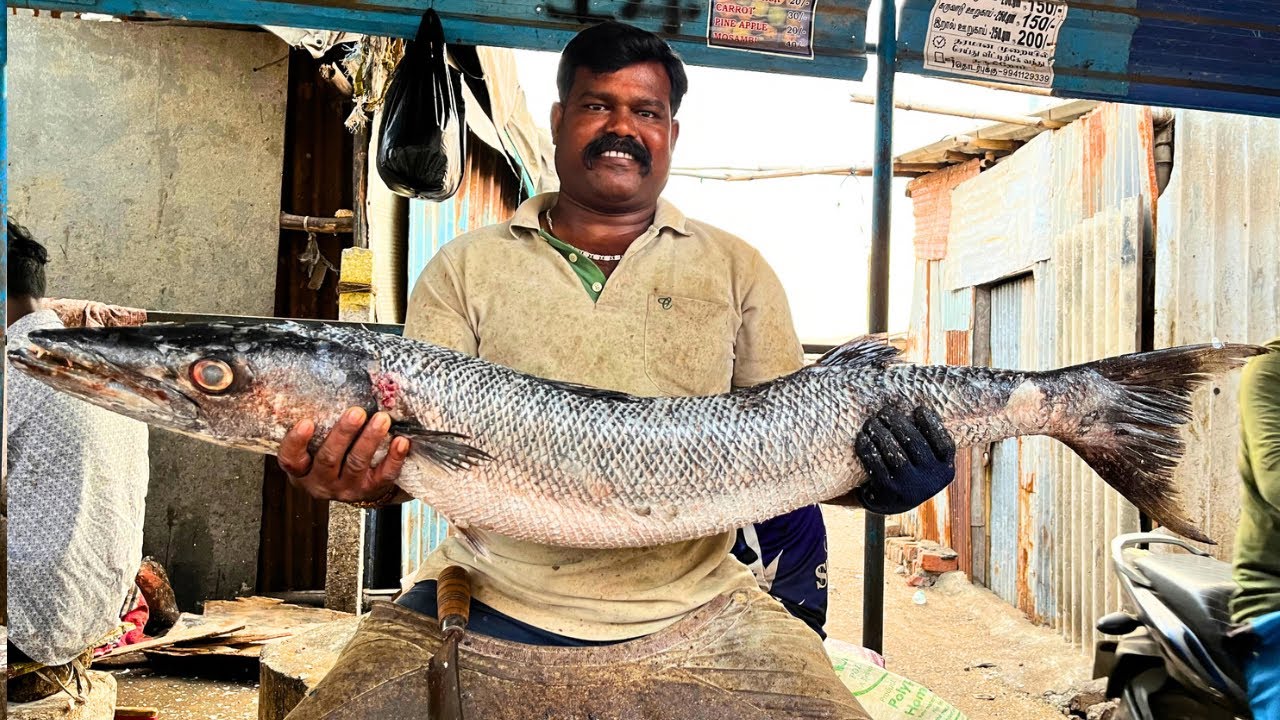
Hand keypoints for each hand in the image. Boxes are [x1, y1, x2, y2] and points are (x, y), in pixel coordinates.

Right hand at [278, 407, 410, 505]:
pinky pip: (385, 475)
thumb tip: (326, 385)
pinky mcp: (372, 489)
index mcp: (302, 471)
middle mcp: (322, 482)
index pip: (291, 460)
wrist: (354, 488)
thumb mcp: (314, 449)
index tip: (306, 422)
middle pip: (329, 458)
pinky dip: (394, 458)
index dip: (296, 443)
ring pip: (357, 463)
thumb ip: (317, 428)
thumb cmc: (330, 458)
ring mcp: (348, 488)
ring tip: (381, 419)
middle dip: (343, 434)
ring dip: (370, 439)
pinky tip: (400, 441)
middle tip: (357, 412)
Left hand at [853, 406, 955, 514]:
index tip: (919, 408)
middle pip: (916, 445)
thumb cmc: (910, 469)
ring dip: (881, 434)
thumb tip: (918, 406)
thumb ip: (927, 440)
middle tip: (885, 411)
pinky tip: (863, 438)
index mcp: (945, 471)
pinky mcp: (888, 493)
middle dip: (898, 424)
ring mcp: (910, 488)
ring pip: (895, 454)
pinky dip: (868, 449)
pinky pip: (877, 466)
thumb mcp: (926, 460)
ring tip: (872, 422)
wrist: (890, 502)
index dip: (933, 424)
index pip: (945, 445)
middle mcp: (931, 481)